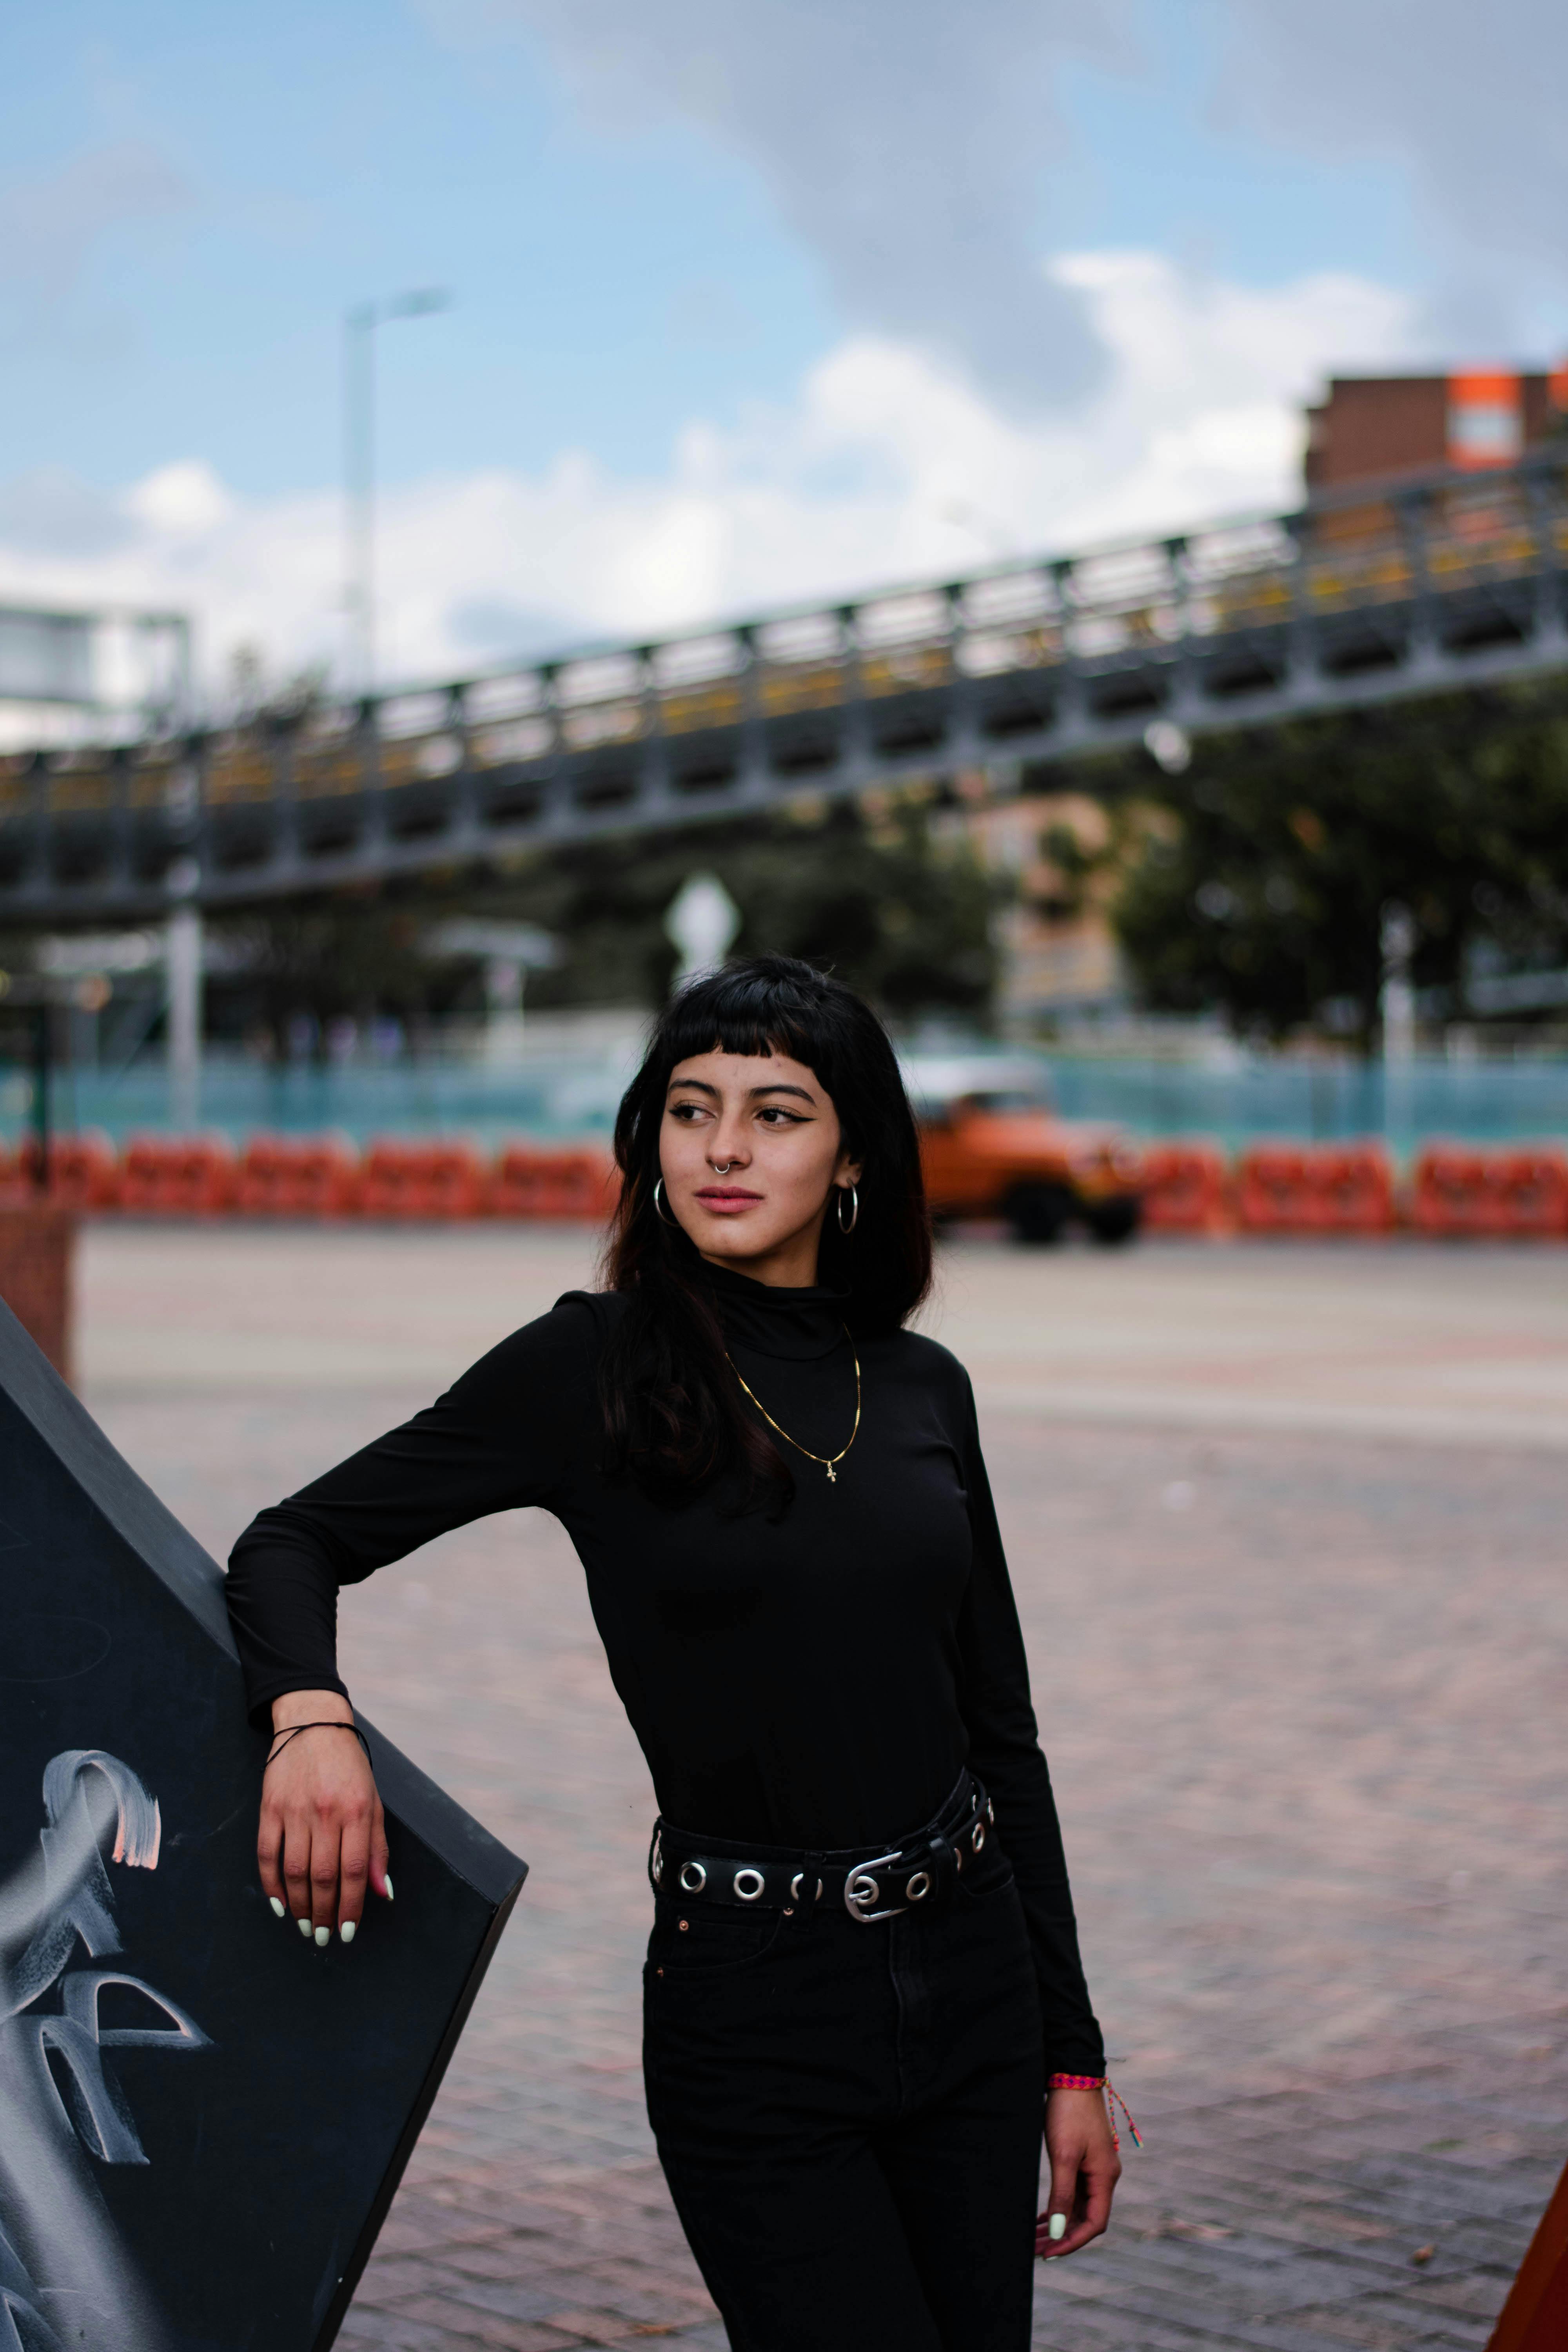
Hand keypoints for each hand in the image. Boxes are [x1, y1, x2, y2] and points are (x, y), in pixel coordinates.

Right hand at [258, 1691, 389, 1946]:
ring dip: (300, 1906)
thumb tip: (383, 1892)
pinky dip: (272, 1884)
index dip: (352, 1906)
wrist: (314, 1724)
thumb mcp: (373, 1802)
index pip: (354, 1871)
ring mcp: (295, 1810)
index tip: (349, 1931)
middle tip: (325, 1936)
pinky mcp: (269, 1808)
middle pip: (323, 1877)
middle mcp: (326, 1812)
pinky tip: (280, 1904)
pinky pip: (267, 1855)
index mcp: (357, 1811)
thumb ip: (377, 1848)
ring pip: (295, 1871)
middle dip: (325, 1914)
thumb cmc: (349, 1768)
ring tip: (306, 1926)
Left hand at [1036, 2085, 1120, 2258]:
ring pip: (1079, 2207)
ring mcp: (1095, 2167)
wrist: (1072, 2075)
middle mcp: (1104, 2176)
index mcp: (1105, 2177)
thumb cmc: (1068, 2113)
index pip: (1094, 2223)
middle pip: (1087, 2218)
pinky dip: (1060, 2207)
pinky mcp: (1084, 2158)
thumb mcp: (1063, 2155)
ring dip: (1059, 2223)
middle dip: (1062, 2236)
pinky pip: (1075, 2192)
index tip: (1049, 2252)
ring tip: (1034, 2238)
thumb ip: (1062, 2194)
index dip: (1073, 2241)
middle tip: (1035, 2249)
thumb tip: (1060, 2230)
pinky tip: (1043, 2217)